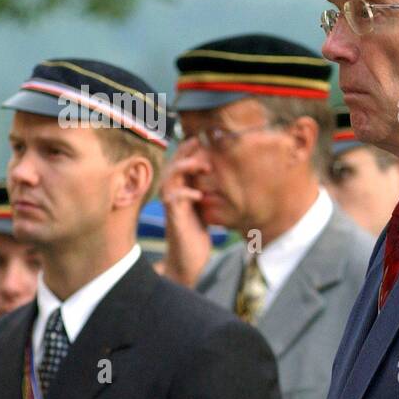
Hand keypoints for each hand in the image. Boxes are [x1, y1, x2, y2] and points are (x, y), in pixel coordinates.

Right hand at [159, 138, 213, 286]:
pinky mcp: (174, 219)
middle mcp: (172, 195)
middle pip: (172, 165)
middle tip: (200, 143)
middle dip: (185, 152)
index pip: (180, 163)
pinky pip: (174, 200)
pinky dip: (186, 194)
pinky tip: (199, 194)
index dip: (188, 149)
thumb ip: (209, 191)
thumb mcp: (206, 208)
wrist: (188, 261)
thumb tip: (228, 174)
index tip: (202, 138)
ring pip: (170, 179)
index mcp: (180, 190)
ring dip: (184, 168)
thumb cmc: (198, 235)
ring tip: (202, 165)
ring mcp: (172, 206)